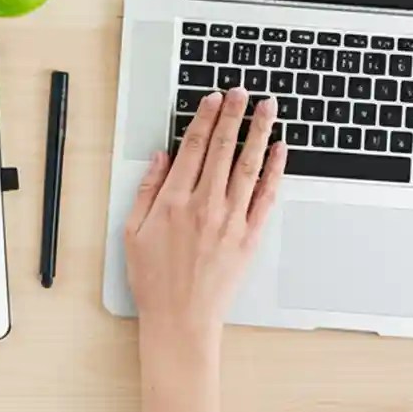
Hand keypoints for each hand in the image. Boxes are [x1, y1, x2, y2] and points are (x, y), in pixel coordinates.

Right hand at [125, 87, 285, 340]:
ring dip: (259, 133)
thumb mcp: (133, 231)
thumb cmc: (154, 280)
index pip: (193, 148)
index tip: (213, 98)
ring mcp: (230, 221)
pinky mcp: (249, 237)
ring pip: (248, 166)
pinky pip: (265, 197)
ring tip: (267, 108)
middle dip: (234, 115)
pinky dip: (274, 171)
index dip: (205, 118)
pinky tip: (279, 150)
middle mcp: (205, 206)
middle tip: (242, 91)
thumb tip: (160, 157)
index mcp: (174, 201)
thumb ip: (146, 190)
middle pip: (223, 149)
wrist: (181, 320)